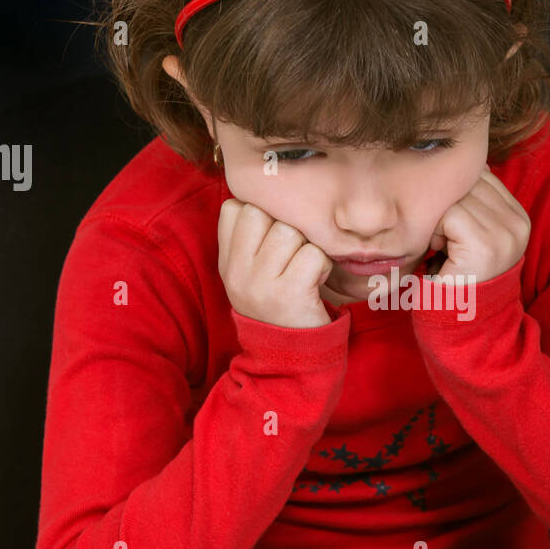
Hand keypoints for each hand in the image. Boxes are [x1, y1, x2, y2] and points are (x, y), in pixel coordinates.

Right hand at [217, 198, 332, 328]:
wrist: (288, 361)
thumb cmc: (279, 306)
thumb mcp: (251, 274)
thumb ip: (251, 237)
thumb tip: (270, 188)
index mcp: (227, 262)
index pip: (235, 208)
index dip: (262, 215)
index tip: (272, 240)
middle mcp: (237, 272)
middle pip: (262, 213)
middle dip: (286, 227)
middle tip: (293, 255)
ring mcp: (261, 284)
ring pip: (290, 230)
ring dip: (307, 246)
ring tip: (305, 269)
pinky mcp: (290, 294)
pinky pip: (313, 254)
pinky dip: (322, 265)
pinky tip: (316, 282)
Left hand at [428, 165, 530, 284]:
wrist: (463, 322)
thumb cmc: (458, 276)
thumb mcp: (472, 234)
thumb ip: (473, 202)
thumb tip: (455, 162)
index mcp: (519, 218)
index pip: (481, 177)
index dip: (457, 197)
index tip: (452, 229)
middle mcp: (518, 224)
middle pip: (468, 184)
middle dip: (447, 208)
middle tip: (444, 240)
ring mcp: (506, 234)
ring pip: (457, 198)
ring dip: (438, 222)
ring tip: (444, 248)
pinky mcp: (486, 245)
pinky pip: (450, 215)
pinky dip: (436, 232)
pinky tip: (441, 253)